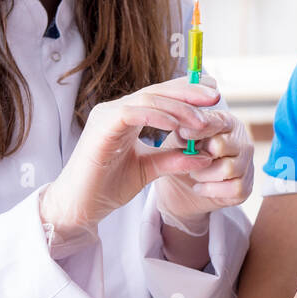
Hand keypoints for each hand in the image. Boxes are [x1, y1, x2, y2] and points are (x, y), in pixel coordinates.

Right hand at [39, 75, 227, 237]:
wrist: (80, 206)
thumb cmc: (107, 187)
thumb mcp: (149, 170)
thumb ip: (173, 160)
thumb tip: (205, 156)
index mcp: (127, 116)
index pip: (161, 95)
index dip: (187, 91)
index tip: (214, 95)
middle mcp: (117, 110)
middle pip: (158, 91)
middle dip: (189, 92)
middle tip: (216, 97)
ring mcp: (107, 116)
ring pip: (148, 99)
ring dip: (178, 109)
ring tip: (201, 122)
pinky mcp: (101, 127)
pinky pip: (131, 113)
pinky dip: (156, 117)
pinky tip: (176, 126)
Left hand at [153, 72, 253, 225]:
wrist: (180, 188)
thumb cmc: (180, 156)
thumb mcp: (176, 137)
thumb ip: (182, 125)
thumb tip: (183, 123)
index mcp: (226, 123)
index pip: (218, 120)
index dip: (200, 127)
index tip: (182, 133)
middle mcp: (241, 141)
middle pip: (221, 145)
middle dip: (199, 155)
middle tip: (187, 159)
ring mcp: (247, 165)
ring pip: (227, 169)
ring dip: (203, 174)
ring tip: (192, 173)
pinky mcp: (245, 187)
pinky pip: (233, 188)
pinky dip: (210, 189)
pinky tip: (199, 187)